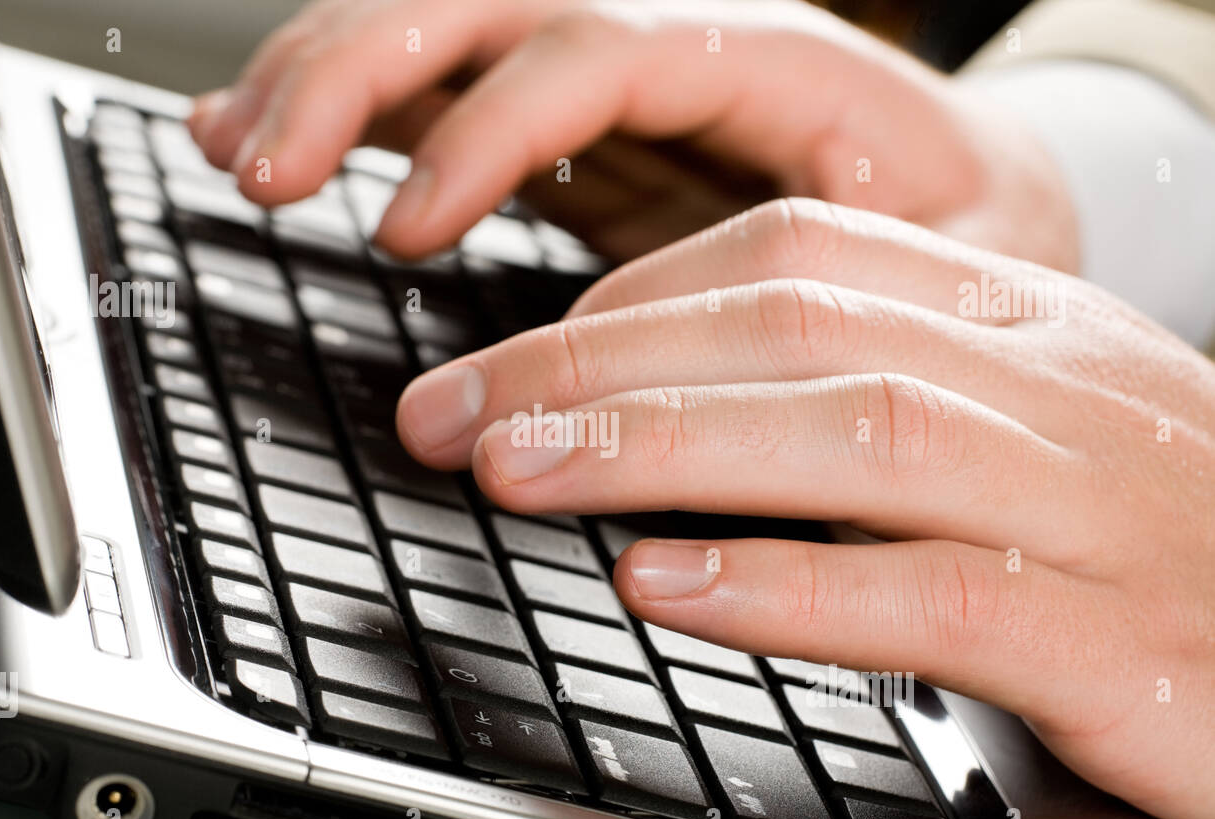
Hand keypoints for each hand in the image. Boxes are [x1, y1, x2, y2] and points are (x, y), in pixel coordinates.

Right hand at [188, 0, 1076, 268]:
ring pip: (448, 35)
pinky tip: (274, 147)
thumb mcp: (961, 266)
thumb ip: (840, 299)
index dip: (486, 129)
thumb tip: (686, 371)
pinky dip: (356, 126)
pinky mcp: (583, 140)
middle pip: (491, 5)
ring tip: (240, 149)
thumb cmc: (981, 239)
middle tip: (266, 166)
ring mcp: (621, 91)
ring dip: (329, 81)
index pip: (596, 50)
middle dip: (360, 74)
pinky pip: (446, 102)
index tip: (407, 230)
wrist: (989, 212)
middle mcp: (680, 50)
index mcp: (773, 61)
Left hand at [394, 198, 1214, 818]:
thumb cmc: (1154, 535)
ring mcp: (1084, 503)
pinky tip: (662, 584)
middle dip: (593, 367)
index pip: (792, 263)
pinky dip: (783, 584)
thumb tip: (674, 417)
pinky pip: (931, 591)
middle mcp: (1045, 384)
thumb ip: (861, 401)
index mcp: (1014, 318)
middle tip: (452, 417)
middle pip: (790, 330)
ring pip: (849, 434)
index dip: (629, 304)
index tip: (513, 359)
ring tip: (515, 474)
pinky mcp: (1110, 634)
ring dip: (656, 447)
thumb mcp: (1015, 427)